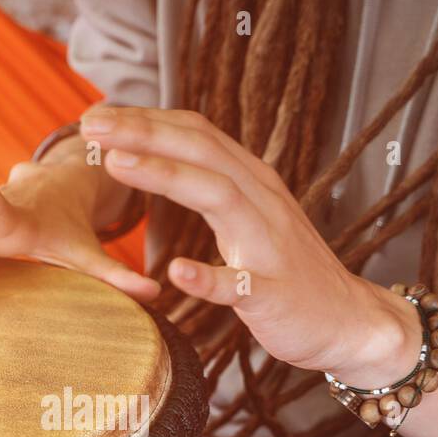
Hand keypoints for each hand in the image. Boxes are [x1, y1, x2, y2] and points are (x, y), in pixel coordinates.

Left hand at [80, 106, 418, 385]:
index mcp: (251, 183)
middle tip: (90, 125)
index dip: (146, 121)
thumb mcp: (248, 218)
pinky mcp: (274, 294)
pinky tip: (176, 271)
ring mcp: (270, 247)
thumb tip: (163, 156)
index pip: (197, 135)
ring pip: (218, 197)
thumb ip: (212, 186)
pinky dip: (208, 277)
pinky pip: (239, 284)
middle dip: (144, 133)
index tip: (96, 115)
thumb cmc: (286, 272)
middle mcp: (262, 203)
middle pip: (201, 152)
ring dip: (166, 178)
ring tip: (117, 164)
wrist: (347, 321)